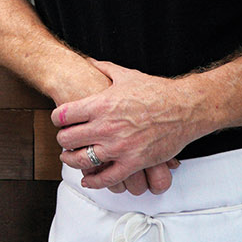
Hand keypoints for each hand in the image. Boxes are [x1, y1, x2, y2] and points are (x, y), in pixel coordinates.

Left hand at [53, 59, 201, 191]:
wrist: (184, 108)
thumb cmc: (157, 91)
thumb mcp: (125, 75)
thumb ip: (103, 68)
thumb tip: (89, 60)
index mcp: (100, 104)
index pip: (63, 115)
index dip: (57, 119)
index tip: (59, 121)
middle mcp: (105, 126)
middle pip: (67, 139)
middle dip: (63, 140)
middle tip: (65, 139)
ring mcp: (119, 146)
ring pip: (82, 160)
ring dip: (72, 160)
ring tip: (70, 158)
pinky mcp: (133, 162)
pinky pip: (107, 178)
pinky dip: (94, 181)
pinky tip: (88, 180)